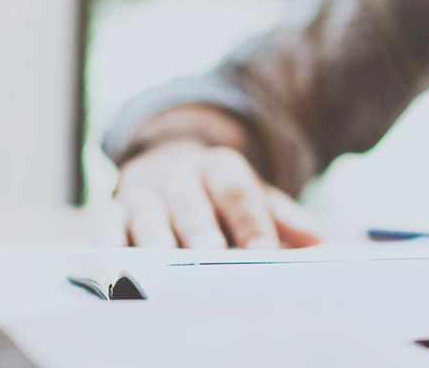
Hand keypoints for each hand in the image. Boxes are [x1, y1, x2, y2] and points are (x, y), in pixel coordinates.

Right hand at [103, 140, 321, 248]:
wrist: (165, 166)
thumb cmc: (217, 197)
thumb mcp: (252, 196)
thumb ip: (282, 218)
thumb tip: (322, 244)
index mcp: (219, 168)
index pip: (236, 188)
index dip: (250, 218)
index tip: (265, 253)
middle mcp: (179, 176)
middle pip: (190, 199)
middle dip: (200, 228)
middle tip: (210, 255)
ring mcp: (144, 192)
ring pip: (148, 213)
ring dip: (154, 237)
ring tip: (161, 262)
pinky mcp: (112, 208)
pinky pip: (106, 222)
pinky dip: (107, 242)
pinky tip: (112, 263)